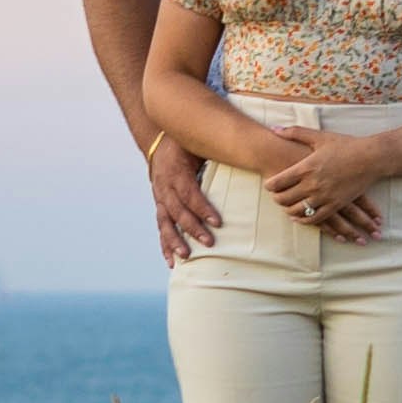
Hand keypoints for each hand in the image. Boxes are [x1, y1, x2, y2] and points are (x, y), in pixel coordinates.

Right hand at [147, 133, 221, 264]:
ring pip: (165, 222)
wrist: (158, 141)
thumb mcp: (197, 144)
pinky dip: (165, 244)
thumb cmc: (185, 143)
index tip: (218, 222)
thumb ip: (214, 152)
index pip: (189, 193)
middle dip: (192, 228)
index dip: (202, 208)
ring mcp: (160, 197)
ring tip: (186, 256)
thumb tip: (243, 157)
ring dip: (174, 240)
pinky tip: (171, 261)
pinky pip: (161, 226)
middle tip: (209, 242)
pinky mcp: (160, 205)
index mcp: (175, 171)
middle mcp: (164, 187)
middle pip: (177, 211)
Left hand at [262, 133, 391, 226]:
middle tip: (275, 196)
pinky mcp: (335, 205)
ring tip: (286, 206)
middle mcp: (313, 184)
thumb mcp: (319, 137)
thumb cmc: (345, 145)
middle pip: (284, 199)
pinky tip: (299, 217)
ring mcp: (324, 196)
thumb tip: (274, 129)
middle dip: (276, 198)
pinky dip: (303, 220)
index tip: (269, 184)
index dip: (269, 185)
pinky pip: (314, 218)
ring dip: (288, 210)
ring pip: (297, 211)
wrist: (371, 158)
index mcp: (306, 167)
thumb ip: (295, 133)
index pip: (277, 182)